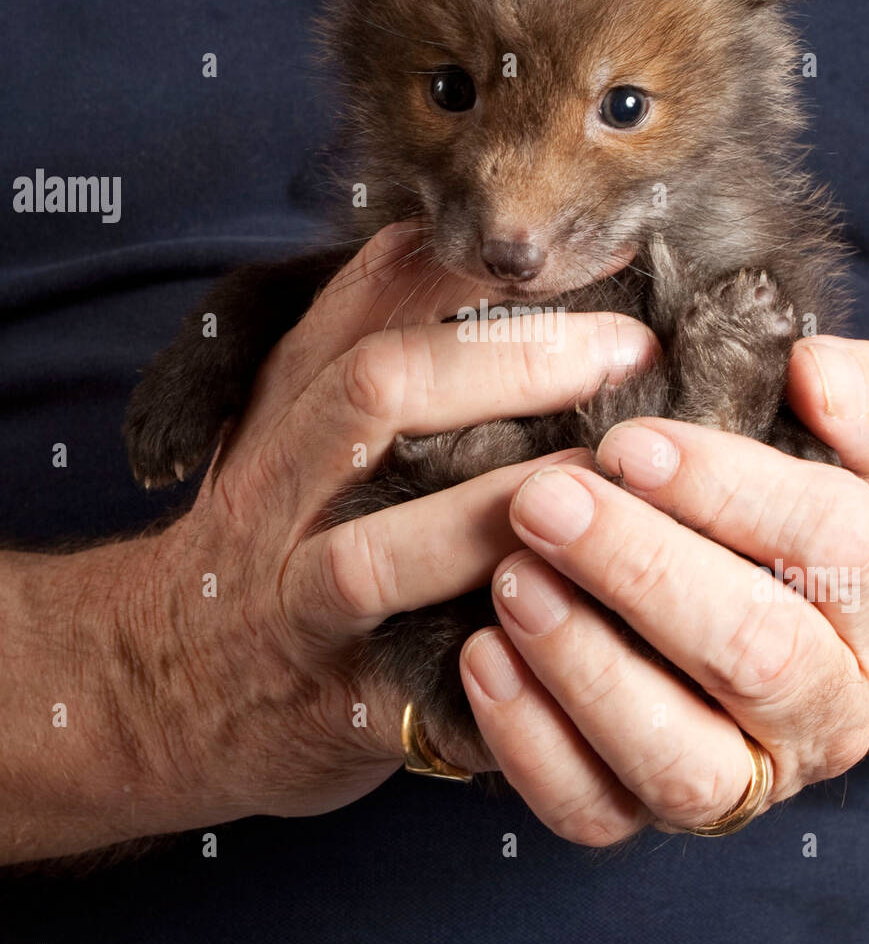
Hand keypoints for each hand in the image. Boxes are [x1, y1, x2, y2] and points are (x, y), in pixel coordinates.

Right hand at [0, 224, 658, 861]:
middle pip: (377, 389)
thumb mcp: (297, 411)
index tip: (598, 253)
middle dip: (512, 360)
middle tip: (631, 350)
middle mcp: (281, 485)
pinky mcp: (331, 701)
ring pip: (378, 549)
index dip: (491, 270)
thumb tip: (477, 243)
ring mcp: (294, 598)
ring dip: (497, 510)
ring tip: (602, 483)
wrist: (162, 675)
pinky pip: (411, 682)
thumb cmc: (269, 527)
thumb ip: (374, 332)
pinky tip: (573, 625)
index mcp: (288, 399)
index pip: (375, 300)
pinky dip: (492, 656)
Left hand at [459, 336, 868, 845]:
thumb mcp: (844, 439)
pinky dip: (531, 742)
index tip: (628, 442)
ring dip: (586, 665)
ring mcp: (743, 773)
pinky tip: (482, 656)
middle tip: (547, 501)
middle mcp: (828, 705)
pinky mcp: (655, 812)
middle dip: (641, 570)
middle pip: (755, 654)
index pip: (833, 544)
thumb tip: (817, 377)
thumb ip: (857, 392)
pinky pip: (596, 811)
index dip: (730, 490)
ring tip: (512, 580)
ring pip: (681, 759)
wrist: (779, 611)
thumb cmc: (788, 510)